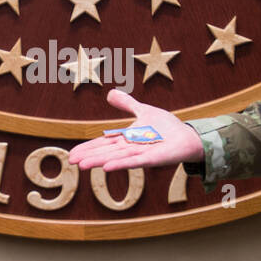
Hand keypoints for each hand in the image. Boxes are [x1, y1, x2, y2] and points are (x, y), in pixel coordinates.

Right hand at [68, 89, 203, 171]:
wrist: (188, 137)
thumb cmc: (167, 127)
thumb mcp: (144, 111)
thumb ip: (127, 104)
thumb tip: (110, 93)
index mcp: (126, 139)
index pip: (103, 144)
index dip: (88, 148)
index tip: (72, 154)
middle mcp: (130, 148)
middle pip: (106, 152)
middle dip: (89, 156)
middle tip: (72, 161)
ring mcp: (141, 154)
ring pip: (116, 158)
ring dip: (99, 162)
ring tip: (83, 166)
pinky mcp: (153, 159)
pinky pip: (135, 162)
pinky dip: (121, 164)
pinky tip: (107, 168)